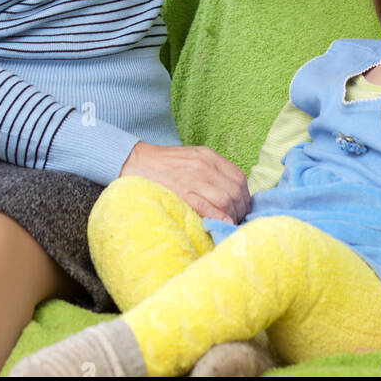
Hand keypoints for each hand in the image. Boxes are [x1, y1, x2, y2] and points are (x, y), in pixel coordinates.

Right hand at [118, 141, 251, 224]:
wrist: (135, 162)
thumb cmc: (164, 164)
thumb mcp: (192, 159)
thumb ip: (211, 172)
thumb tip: (229, 194)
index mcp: (208, 156)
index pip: (239, 177)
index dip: (245, 197)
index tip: (242, 209)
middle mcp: (204, 165)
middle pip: (235, 190)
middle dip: (241, 209)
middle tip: (236, 221)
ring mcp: (193, 178)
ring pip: (226, 199)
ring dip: (232, 216)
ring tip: (227, 225)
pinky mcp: (181, 192)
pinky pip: (207, 207)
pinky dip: (219, 217)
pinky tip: (222, 224)